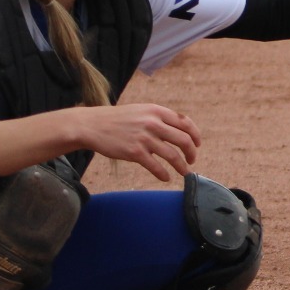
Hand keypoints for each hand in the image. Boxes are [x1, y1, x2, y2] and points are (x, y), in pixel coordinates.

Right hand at [72, 103, 200, 181]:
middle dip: (191, 152)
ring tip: (184, 172)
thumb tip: (180, 130)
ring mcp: (144, 138)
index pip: (185, 123)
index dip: (195, 135)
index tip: (197, 144)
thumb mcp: (142, 111)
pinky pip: (155, 166)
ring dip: (181, 166)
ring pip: (172, 155)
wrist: (92, 125)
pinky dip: (163, 174)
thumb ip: (160, 118)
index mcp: (157, 111)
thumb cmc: (118, 119)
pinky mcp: (134, 152)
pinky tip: (166, 178)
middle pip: (183, 140)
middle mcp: (153, 123)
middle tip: (192, 160)